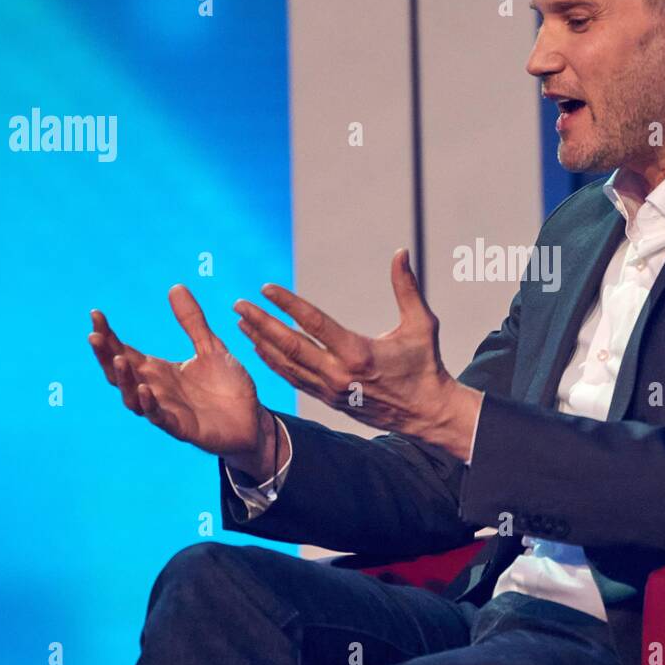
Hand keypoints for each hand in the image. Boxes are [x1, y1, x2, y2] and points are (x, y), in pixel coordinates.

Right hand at [89, 285, 278, 474]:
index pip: (125, 351)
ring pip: (133, 398)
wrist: (251, 419)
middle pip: (120, 374)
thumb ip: (192, 322)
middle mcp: (156, 390)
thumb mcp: (210, 347)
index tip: (96, 314)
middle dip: (105, 356)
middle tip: (94, 336)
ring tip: (118, 360)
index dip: (108, 336)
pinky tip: (146, 389)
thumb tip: (176, 287)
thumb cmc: (227, 387)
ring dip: (124, 380)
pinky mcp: (182, 428)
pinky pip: (160, 418)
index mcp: (159, 371)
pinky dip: (150, 405)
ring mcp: (167, 410)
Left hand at [233, 248, 482, 460]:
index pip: (314, 324)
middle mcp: (339, 374)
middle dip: (260, 323)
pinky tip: (260, 348)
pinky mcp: (328, 400)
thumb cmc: (425, 364)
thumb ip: (407, 287)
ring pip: (286, 365)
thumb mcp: (422, 324)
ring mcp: (330, 390)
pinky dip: (273, 363)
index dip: (287, 304)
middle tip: (238, 305)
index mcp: (359, 353)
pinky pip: (294, 379)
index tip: (266, 288)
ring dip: (261, 343)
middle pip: (289, 345)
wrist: (426, 413)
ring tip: (241, 324)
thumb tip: (401, 252)